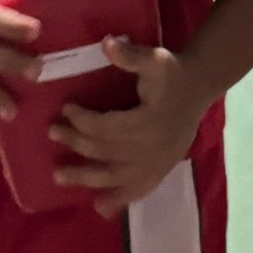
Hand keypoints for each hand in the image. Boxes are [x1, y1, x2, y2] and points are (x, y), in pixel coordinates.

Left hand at [48, 37, 209, 216]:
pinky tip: (101, 209)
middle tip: (53, 133)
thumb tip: (106, 43)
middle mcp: (153, 148)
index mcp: (150, 122)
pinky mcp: (161, 170)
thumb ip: (131, 55)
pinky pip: (138, 190)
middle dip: (76, 143)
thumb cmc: (173, 73)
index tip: (65, 109)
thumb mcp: (155, 58)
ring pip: (116, 176)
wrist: (199, 88)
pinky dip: (119, 200)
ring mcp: (158, 163)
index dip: (82, 120)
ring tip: (59, 176)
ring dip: (86, 177)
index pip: (108, 127)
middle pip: (107, 151)